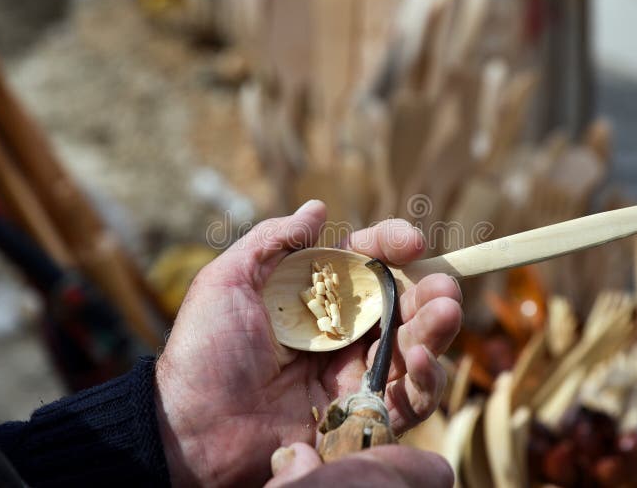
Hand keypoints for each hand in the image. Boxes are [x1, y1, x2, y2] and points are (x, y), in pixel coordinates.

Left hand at [155, 200, 462, 485]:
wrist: (192, 428)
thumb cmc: (203, 351)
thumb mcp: (227, 282)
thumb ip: (273, 241)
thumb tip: (318, 208)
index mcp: (314, 298)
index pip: (366, 263)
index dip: (392, 246)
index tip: (412, 241)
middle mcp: (341, 334)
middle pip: (402, 306)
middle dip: (431, 292)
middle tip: (444, 288)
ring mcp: (353, 375)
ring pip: (416, 349)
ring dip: (437, 329)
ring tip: (443, 315)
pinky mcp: (360, 416)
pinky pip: (409, 399)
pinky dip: (425, 379)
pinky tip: (419, 360)